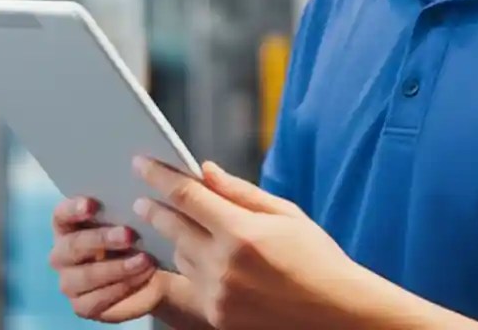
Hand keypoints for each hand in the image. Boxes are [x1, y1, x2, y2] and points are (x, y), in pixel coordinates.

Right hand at [48, 196, 167, 322]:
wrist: (153, 270)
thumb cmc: (137, 235)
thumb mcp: (133, 217)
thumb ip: (124, 205)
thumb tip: (131, 195)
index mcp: (68, 225)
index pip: (62, 214)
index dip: (74, 209)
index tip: (92, 204)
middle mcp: (62, 253)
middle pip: (74, 245)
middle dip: (102, 239)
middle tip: (129, 235)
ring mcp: (69, 281)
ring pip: (86, 275)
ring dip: (117, 267)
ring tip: (144, 259)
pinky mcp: (82, 306)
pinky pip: (97, 298)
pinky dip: (122, 286)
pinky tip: (141, 276)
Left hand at [133, 158, 364, 329]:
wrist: (336, 313)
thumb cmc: (317, 258)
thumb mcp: (285, 214)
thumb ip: (240, 192)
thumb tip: (205, 170)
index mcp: (242, 232)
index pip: (187, 195)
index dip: (159, 176)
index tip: (141, 163)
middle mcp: (224, 265)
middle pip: (172, 226)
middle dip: (154, 208)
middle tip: (143, 199)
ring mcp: (218, 294)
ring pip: (181, 255)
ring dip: (180, 240)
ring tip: (195, 232)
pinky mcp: (217, 316)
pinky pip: (193, 283)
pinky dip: (196, 269)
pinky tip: (211, 261)